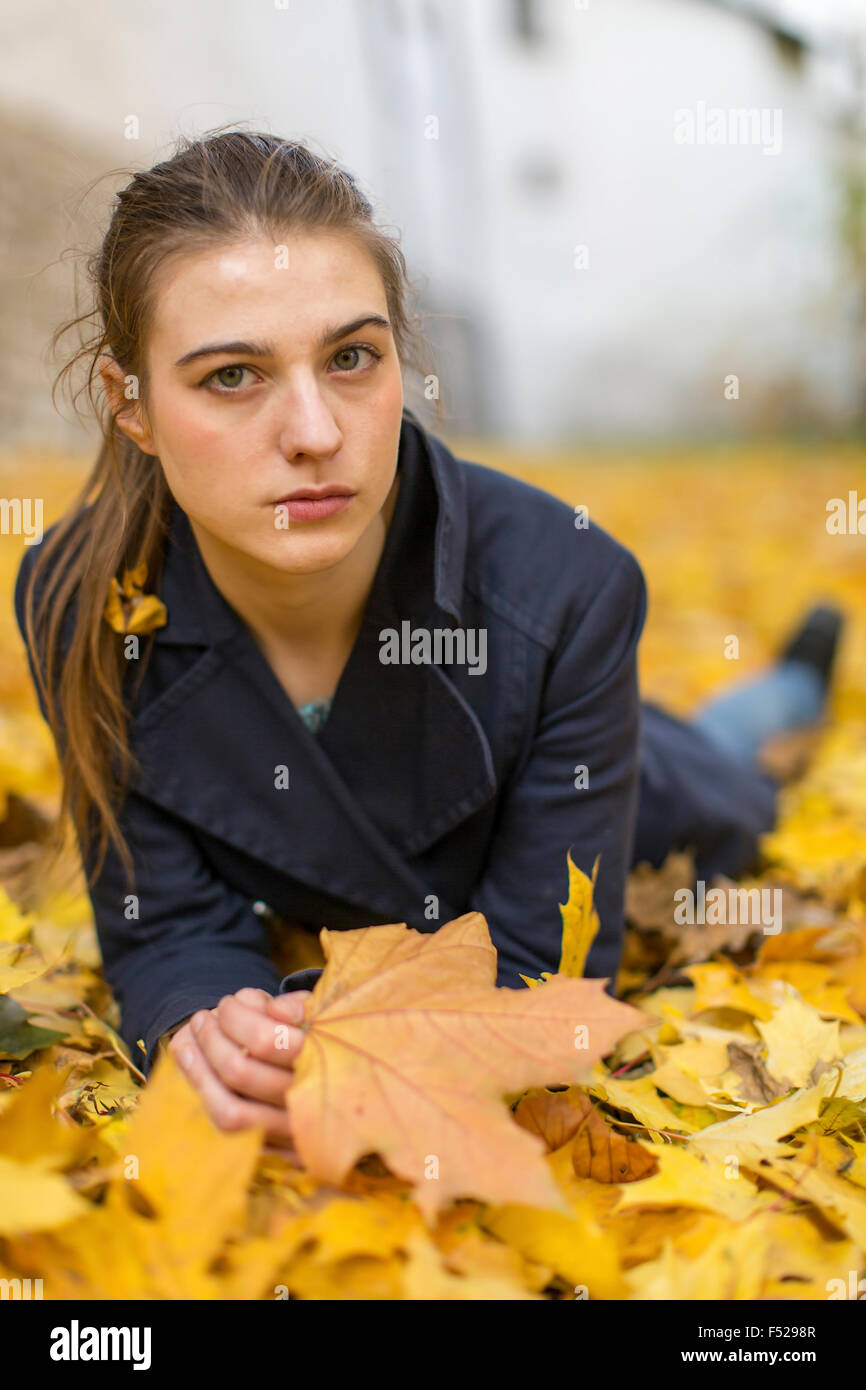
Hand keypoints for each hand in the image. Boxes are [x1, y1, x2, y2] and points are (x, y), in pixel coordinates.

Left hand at [167, 986, 311, 1153]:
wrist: (347, 1095)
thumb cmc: (321, 1040)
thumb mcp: (320, 1015)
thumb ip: (299, 1007)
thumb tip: (276, 1010)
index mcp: (326, 1066)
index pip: (266, 1041)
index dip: (238, 1018)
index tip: (227, 1004)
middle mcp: (307, 1106)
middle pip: (239, 1072)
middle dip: (211, 1040)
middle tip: (202, 1018)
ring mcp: (288, 1136)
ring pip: (228, 1112)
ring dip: (198, 1072)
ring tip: (190, 1041)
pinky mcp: (271, 1156)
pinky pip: (228, 1133)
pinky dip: (204, 1100)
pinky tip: (193, 1072)